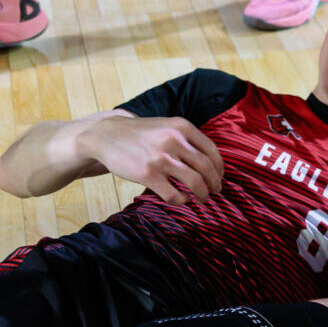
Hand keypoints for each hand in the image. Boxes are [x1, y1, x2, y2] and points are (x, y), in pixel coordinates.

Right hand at [80, 116, 224, 203]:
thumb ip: (187, 139)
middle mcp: (173, 141)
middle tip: (216, 192)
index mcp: (181, 127)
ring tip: (202, 199)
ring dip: (203, 194)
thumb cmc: (141, 134)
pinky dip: (182, 200)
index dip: (219, 168)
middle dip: (215, 184)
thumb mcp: (167, 126)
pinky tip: (181, 199)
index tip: (220, 177)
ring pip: (194, 183)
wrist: (107, 135)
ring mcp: (160, 158)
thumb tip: (211, 163)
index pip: (211, 151)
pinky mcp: (147, 175)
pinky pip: (174, 195)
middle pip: (206, 168)